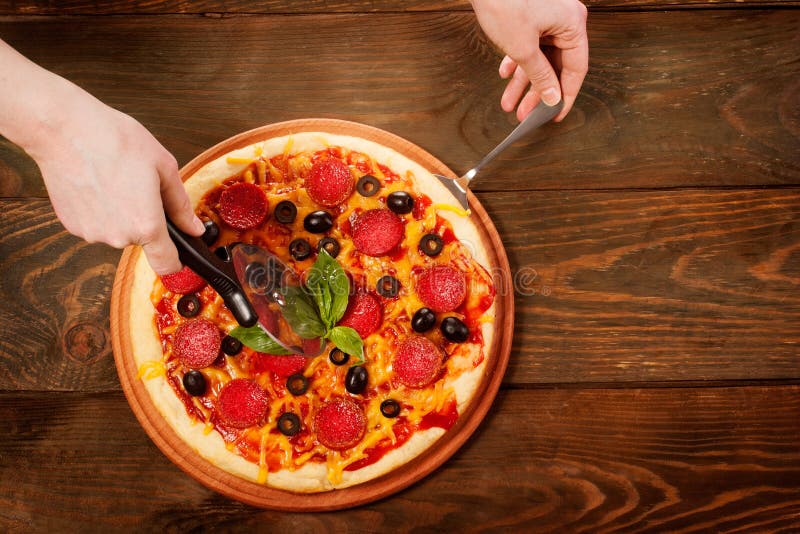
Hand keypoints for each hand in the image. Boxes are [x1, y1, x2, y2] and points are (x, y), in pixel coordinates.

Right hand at [0, 40, 203, 274]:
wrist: (65, 130)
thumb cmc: (115, 141)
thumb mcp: (163, 167)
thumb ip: (181, 205)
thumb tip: (194, 229)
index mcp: (146, 224)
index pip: (166, 263)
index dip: (176, 260)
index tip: (179, 253)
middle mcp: (119, 236)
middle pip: (142, 240)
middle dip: (146, 219)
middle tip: (139, 187)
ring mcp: (92, 233)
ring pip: (118, 231)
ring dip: (121, 214)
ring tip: (115, 181)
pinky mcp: (73, 226)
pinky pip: (97, 224)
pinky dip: (100, 210)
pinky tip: (97, 185)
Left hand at [470, 0, 588, 121]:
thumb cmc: (503, 2)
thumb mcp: (522, 48)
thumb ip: (540, 75)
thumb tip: (552, 96)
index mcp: (572, 24)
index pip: (576, 69)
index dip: (566, 95)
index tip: (555, 116)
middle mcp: (564, 19)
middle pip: (556, 65)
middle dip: (538, 92)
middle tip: (526, 114)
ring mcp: (547, 16)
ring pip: (540, 57)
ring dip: (524, 81)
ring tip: (510, 103)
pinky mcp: (530, 14)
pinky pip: (529, 43)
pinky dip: (518, 61)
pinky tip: (505, 75)